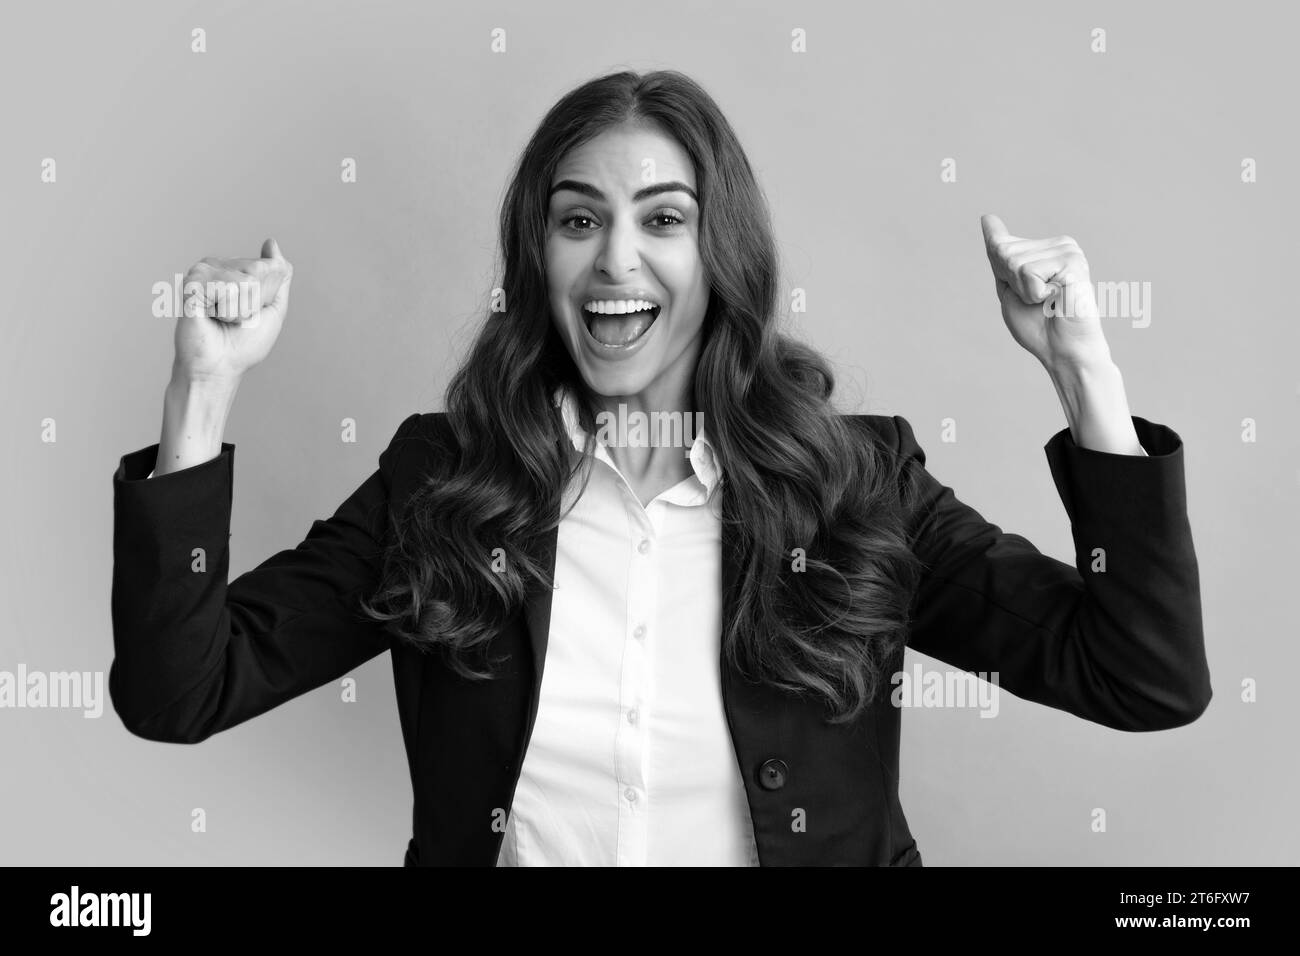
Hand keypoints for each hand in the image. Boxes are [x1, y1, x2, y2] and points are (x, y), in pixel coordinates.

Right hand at [174, 238, 293, 385]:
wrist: (219, 367)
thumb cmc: (244, 344)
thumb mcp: (273, 309)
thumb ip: (279, 278)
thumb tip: (271, 243)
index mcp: (234, 272)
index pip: (263, 266)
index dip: (263, 294)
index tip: (249, 313)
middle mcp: (216, 268)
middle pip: (256, 269)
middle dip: (253, 301)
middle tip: (235, 318)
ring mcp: (202, 274)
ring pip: (240, 278)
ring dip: (240, 306)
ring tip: (223, 318)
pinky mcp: (190, 285)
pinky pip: (223, 286)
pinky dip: (225, 307)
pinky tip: (212, 316)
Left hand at [979, 214, 1110, 371]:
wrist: (1062, 351)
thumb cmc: (1037, 326)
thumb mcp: (1009, 289)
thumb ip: (999, 259)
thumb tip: (988, 218)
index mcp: (1043, 251)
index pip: (1003, 241)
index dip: (993, 246)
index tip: (987, 219)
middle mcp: (1058, 245)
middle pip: (1003, 252)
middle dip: (1012, 284)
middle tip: (1036, 301)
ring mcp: (1068, 251)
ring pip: (1015, 262)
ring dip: (1025, 291)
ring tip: (1047, 302)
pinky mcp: (1072, 262)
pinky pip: (1030, 272)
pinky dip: (1034, 293)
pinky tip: (1056, 300)